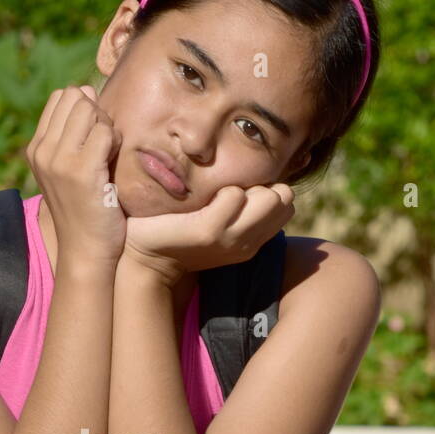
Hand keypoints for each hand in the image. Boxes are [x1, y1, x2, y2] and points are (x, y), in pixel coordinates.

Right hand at [24, 85, 125, 270]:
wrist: (86, 251)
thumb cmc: (86, 210)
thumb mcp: (68, 170)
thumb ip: (72, 135)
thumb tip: (87, 89)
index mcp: (36, 148)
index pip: (61, 97)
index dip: (85, 107)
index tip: (93, 137)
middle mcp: (42, 151)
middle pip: (75, 96)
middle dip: (97, 113)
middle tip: (104, 145)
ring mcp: (59, 160)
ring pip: (89, 109)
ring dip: (108, 126)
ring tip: (109, 154)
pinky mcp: (82, 171)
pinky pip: (105, 131)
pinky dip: (116, 141)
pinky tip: (114, 163)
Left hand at [121, 182, 295, 288]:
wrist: (147, 256)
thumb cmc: (181, 232)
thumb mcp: (222, 222)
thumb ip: (246, 206)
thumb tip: (265, 177)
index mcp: (253, 241)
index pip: (287, 204)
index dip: (268, 190)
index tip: (240, 194)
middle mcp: (248, 243)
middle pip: (283, 197)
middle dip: (260, 186)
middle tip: (225, 195)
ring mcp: (231, 239)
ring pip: (266, 196)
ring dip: (240, 187)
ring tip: (213, 199)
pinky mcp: (210, 232)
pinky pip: (234, 195)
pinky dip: (220, 189)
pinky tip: (201, 201)